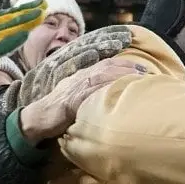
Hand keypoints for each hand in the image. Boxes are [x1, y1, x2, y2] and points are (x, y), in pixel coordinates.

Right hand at [1, 25, 134, 112]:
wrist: (38, 119)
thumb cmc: (60, 112)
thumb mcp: (79, 99)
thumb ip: (93, 94)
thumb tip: (114, 96)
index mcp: (83, 76)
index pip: (106, 65)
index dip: (125, 64)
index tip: (144, 68)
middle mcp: (80, 78)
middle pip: (106, 66)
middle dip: (128, 67)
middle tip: (147, 71)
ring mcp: (75, 87)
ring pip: (100, 76)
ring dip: (120, 75)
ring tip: (137, 78)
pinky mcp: (70, 101)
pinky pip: (88, 93)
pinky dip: (102, 90)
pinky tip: (116, 91)